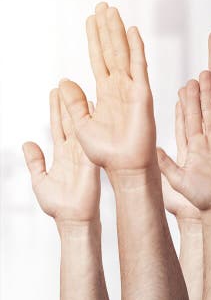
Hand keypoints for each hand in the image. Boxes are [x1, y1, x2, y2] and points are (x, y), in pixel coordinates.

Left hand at [22, 90, 99, 221]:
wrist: (72, 218)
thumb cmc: (59, 204)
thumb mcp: (40, 180)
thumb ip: (35, 161)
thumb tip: (27, 143)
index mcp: (62, 154)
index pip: (58, 126)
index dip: (56, 109)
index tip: (54, 92)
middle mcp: (74, 150)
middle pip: (70, 120)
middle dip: (67, 102)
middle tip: (66, 82)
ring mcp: (83, 153)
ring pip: (81, 125)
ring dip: (81, 108)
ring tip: (82, 89)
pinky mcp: (90, 159)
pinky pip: (91, 137)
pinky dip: (93, 123)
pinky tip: (95, 109)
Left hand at [58, 3, 156, 171]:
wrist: (123, 167)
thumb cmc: (105, 153)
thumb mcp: (80, 126)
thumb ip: (73, 103)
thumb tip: (63, 81)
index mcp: (105, 94)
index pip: (99, 59)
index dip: (95, 39)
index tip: (92, 19)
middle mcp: (119, 87)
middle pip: (111, 50)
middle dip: (106, 28)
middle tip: (103, 5)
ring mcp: (132, 89)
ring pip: (123, 53)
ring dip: (118, 31)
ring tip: (113, 10)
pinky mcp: (142, 94)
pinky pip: (139, 67)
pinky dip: (137, 48)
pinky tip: (133, 31)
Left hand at [157, 71, 210, 211]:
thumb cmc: (201, 199)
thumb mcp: (179, 181)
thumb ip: (167, 165)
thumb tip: (153, 150)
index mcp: (194, 146)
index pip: (191, 118)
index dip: (189, 101)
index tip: (187, 84)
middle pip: (208, 111)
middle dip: (206, 92)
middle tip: (203, 72)